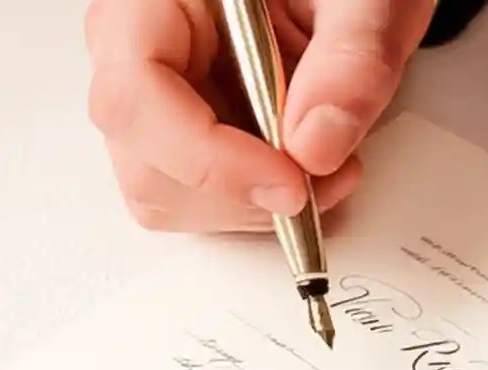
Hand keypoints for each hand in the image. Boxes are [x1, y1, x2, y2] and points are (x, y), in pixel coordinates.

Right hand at [84, 0, 434, 232]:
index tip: (286, 183)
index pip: (136, 91)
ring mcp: (157, 94)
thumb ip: (351, 58)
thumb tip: (316, 147)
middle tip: (317, 180)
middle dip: (237, 192)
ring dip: (248, 207)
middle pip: (141, 158)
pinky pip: (194, 196)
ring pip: (162, 192)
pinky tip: (303, 169)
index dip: (207, 158)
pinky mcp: (184, 131)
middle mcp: (139, 44)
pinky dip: (253, 205)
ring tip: (322, 170)